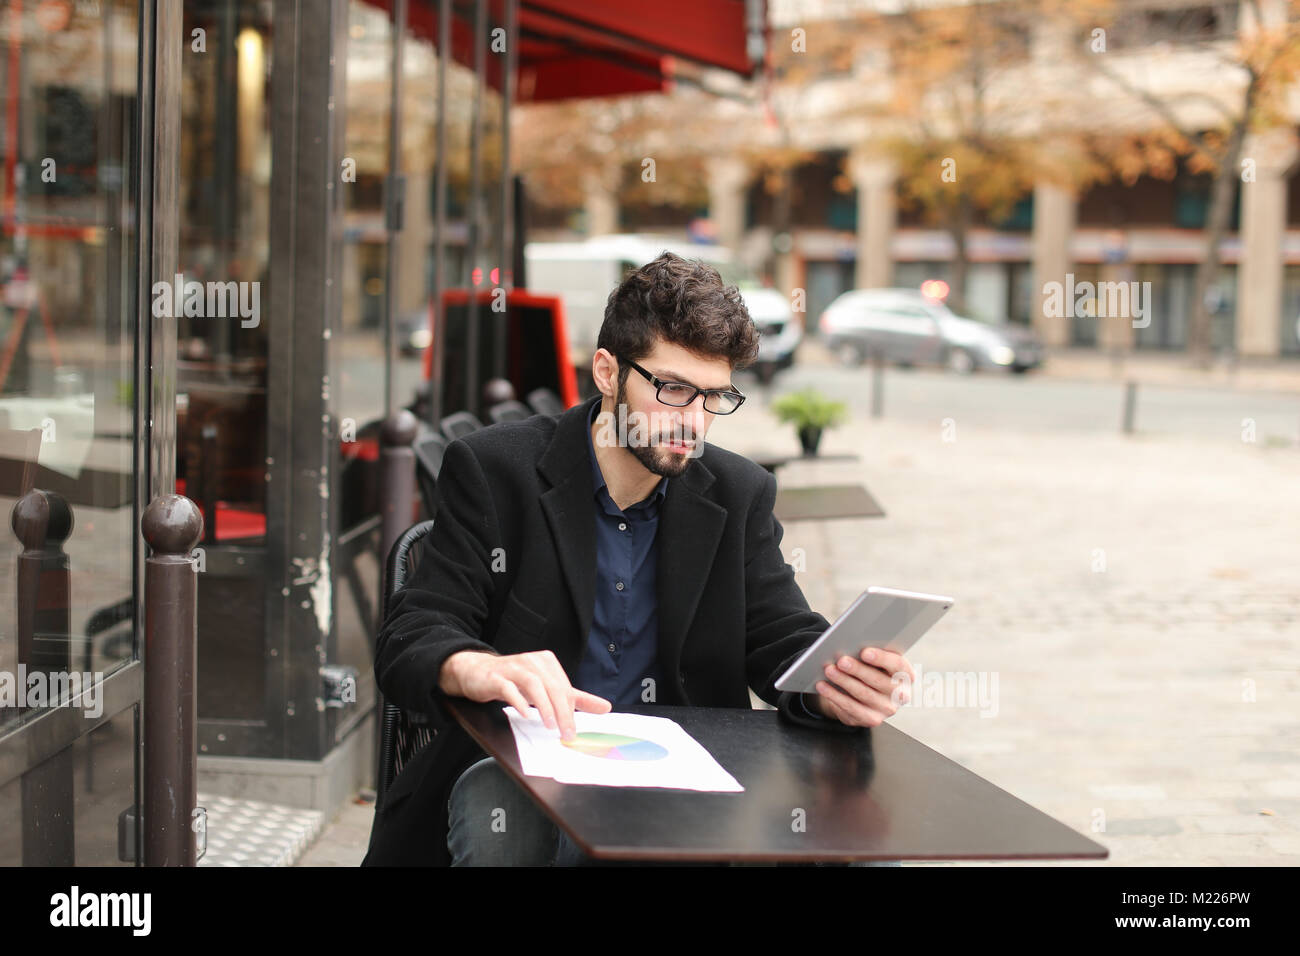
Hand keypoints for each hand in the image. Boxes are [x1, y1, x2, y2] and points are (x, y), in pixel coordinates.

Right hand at [439, 650, 611, 739]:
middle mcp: (532, 661)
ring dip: (544, 706)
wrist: (476, 671)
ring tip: (550, 725)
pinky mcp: (495, 677)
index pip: (564, 686)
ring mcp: (512, 667)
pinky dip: (519, 700)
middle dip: (562, 711)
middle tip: (567, 732)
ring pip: (533, 684)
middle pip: (552, 686)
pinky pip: (509, 687)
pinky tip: (525, 714)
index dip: (571, 708)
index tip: (573, 730)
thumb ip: (575, 698)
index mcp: (546, 662)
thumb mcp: (546, 688)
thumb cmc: (514, 680)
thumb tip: (605, 707)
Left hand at [810, 647, 915, 727]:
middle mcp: (900, 694)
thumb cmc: (870, 668)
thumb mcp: (875, 660)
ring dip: (843, 681)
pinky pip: (851, 708)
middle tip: (841, 661)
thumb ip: (869, 652)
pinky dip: (834, 695)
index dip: (882, 658)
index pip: (898, 665)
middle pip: (879, 681)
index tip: (864, 652)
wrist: (864, 693)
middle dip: (858, 670)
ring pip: (863, 694)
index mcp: (905, 674)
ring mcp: (887, 709)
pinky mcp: (872, 719)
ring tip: (829, 670)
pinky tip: (822, 686)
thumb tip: (851, 644)